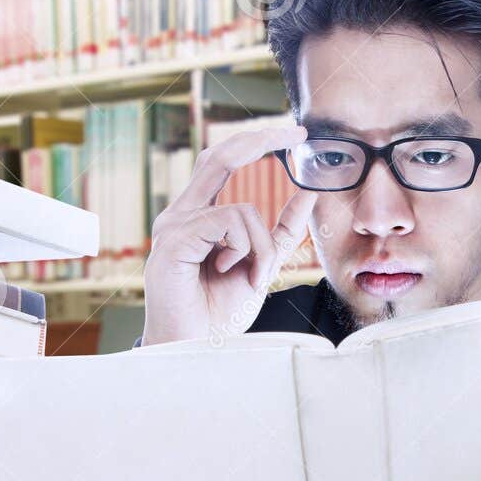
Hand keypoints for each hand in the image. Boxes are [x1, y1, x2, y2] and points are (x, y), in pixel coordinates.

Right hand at [140, 124, 318, 345]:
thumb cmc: (218, 312)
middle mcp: (181, 213)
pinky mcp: (173, 241)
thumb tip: (307, 195)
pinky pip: (228, 226)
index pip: (224, 160)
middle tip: (299, 133)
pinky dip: (245, 252)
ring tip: (251, 278)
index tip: (294, 132)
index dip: (255, 140)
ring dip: (263, 249)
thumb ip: (281, 232)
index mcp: (197, 214)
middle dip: (262, 139)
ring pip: (242, 211)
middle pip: (221, 156)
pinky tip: (231, 273)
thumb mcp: (261, 264)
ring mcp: (173, 225)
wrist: (194, 347)